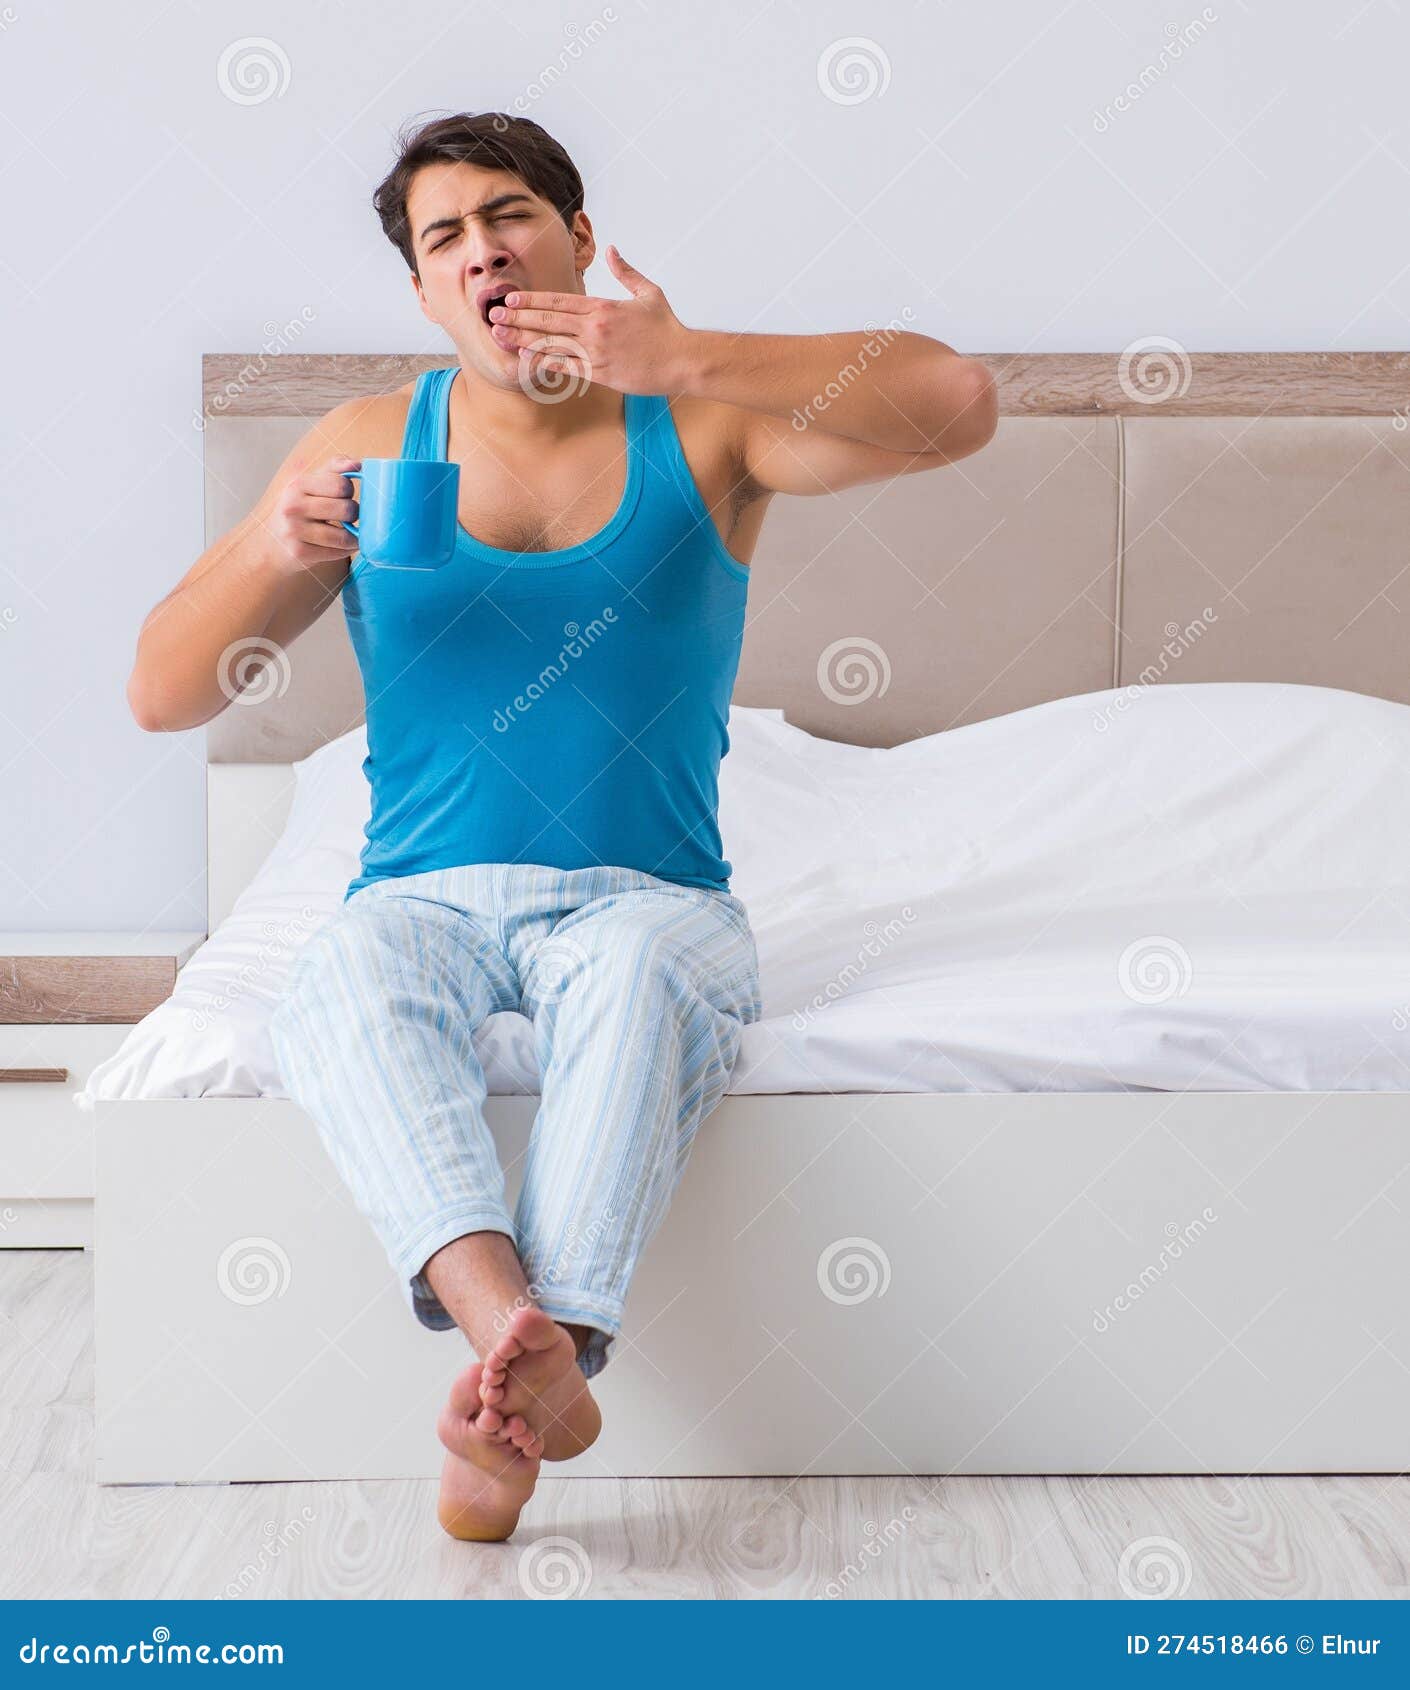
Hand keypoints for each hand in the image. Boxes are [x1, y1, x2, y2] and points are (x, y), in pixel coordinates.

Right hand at [268, 456, 360, 571]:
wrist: (274, 542)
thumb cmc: (300, 509)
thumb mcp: (311, 484)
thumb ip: (335, 469)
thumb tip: (358, 464)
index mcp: (298, 484)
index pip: (341, 484)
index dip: (349, 491)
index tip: (344, 495)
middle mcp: (293, 506)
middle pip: (347, 509)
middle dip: (353, 514)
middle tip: (348, 516)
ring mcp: (294, 530)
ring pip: (343, 536)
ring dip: (353, 537)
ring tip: (350, 533)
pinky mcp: (300, 552)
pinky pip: (337, 552)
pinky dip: (345, 550)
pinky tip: (339, 546)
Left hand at [488, 245, 690, 395]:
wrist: (683, 360)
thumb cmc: (667, 328)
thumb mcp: (648, 292)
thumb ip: (626, 271)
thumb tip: (613, 250)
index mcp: (602, 307)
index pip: (558, 301)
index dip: (530, 301)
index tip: (509, 299)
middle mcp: (594, 328)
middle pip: (547, 321)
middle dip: (516, 317)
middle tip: (492, 316)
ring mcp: (596, 352)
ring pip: (551, 345)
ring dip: (522, 340)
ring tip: (500, 336)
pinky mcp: (600, 374)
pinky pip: (566, 368)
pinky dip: (545, 364)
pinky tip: (526, 360)